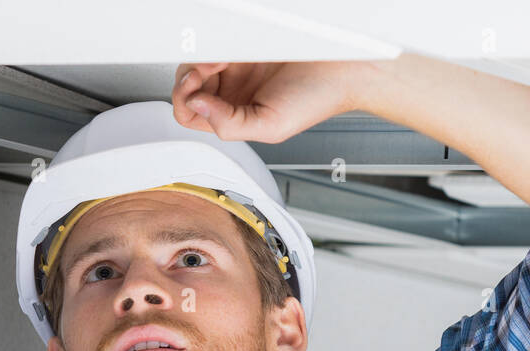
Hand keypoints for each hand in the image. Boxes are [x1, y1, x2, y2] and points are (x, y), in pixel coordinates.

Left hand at [170, 61, 372, 142]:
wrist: (342, 69)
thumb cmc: (316, 101)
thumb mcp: (271, 128)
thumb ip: (230, 125)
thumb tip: (197, 107)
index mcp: (236, 117)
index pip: (191, 115)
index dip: (186, 103)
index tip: (196, 92)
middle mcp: (233, 92)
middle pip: (187, 87)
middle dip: (190, 79)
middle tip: (207, 71)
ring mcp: (237, 66)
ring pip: (197, 63)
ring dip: (200, 58)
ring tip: (219, 58)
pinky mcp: (245, 43)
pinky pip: (215, 42)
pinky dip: (214, 43)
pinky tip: (227, 49)